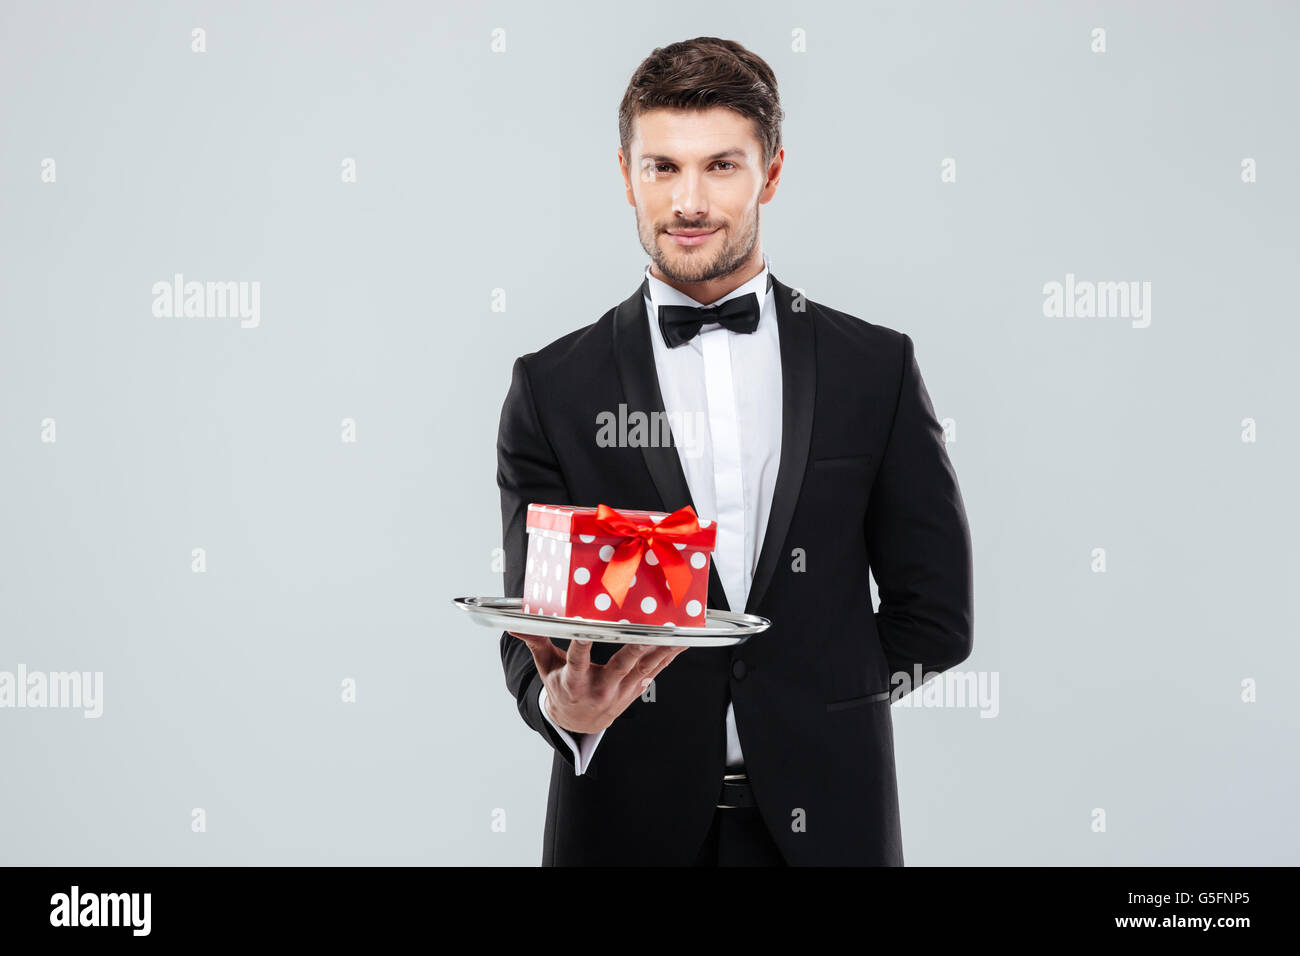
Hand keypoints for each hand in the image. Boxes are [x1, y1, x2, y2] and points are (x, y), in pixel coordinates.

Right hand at [507, 633, 688, 734]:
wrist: (579, 725)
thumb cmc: (562, 689)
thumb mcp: (546, 668)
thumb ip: (535, 642)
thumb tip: (513, 623)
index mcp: (575, 681)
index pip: (577, 658)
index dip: (582, 643)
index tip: (585, 625)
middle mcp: (600, 688)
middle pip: (619, 666)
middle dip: (634, 650)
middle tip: (646, 633)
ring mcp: (621, 691)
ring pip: (644, 667)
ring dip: (661, 650)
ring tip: (676, 631)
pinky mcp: (635, 690)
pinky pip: (655, 671)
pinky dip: (668, 656)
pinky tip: (682, 641)